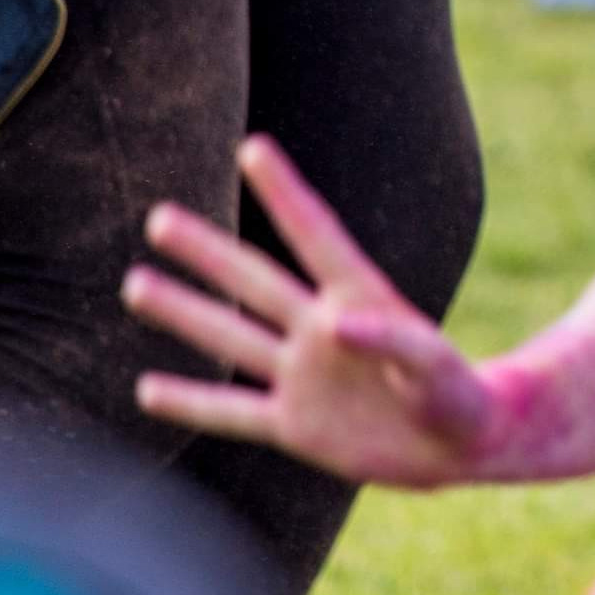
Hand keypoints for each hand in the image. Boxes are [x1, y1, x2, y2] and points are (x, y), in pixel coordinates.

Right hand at [124, 135, 503, 488]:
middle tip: (158, 216)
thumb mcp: (438, 369)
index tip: (253, 148)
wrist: (460, 446)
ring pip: (231, 337)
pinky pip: (232, 412)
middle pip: (255, 281)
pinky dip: (190, 402)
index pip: (316, 236)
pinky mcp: (293, 425)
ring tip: (134, 282)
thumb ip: (397, 344)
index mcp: (361, 301)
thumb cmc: (460, 396)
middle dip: (207, 250)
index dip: (287, 194)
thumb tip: (337, 326)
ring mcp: (301, 375)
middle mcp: (320, 330)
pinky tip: (145, 389)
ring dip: (184, 312)